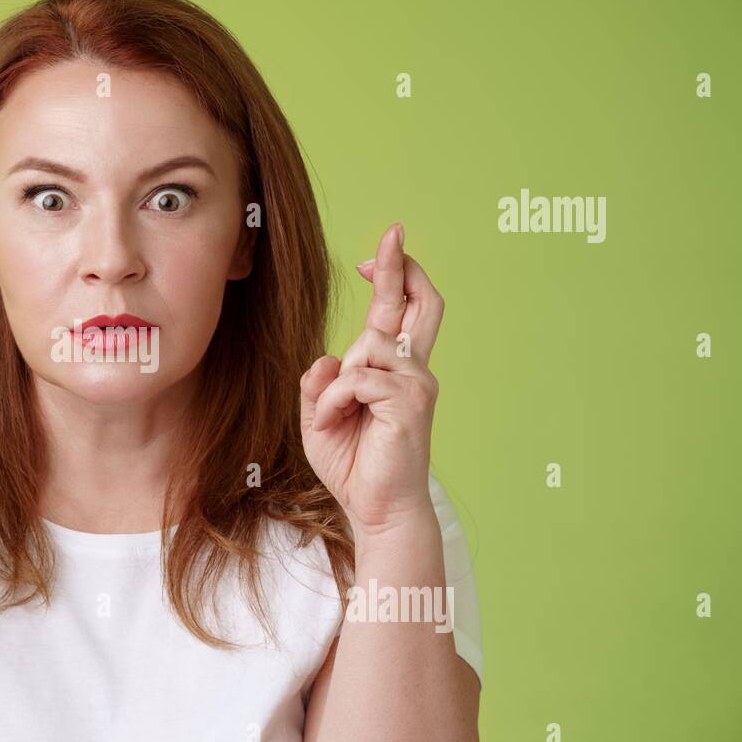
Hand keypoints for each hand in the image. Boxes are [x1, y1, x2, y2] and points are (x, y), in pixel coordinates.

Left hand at [299, 223, 444, 540]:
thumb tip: (327, 357)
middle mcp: (413, 370)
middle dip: (403, 265)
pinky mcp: (411, 401)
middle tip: (393, 231)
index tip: (372, 257)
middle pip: (422, 303)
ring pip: (368, 344)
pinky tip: (337, 424)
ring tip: (335, 418)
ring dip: (336, 383)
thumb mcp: (320, 418)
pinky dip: (334, 402)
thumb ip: (319, 384)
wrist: (377, 509)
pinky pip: (356, 379)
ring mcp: (417, 383)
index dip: (393, 277)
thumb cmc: (354, 465)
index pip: (401, 312)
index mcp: (394, 370)